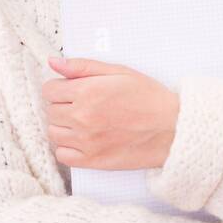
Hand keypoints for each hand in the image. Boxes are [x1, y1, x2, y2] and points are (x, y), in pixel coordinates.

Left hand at [43, 56, 178, 169]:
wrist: (173, 128)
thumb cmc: (150, 98)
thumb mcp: (119, 72)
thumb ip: (83, 66)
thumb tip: (53, 62)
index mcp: (87, 92)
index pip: (49, 90)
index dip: (61, 88)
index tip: (74, 91)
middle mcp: (82, 117)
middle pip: (50, 111)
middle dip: (63, 106)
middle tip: (84, 106)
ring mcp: (85, 141)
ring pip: (54, 133)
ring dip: (64, 127)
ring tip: (84, 123)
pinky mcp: (92, 160)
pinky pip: (62, 155)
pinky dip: (68, 148)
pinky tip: (83, 140)